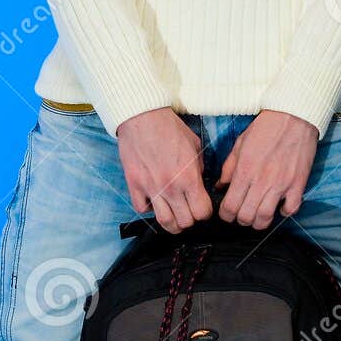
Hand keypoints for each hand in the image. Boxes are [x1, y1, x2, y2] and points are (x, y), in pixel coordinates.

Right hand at [116, 108, 213, 233]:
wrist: (142, 117)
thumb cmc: (169, 128)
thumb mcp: (195, 146)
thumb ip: (198, 168)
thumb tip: (199, 182)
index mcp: (189, 178)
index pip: (202, 212)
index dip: (205, 212)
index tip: (203, 208)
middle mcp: (171, 187)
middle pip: (185, 222)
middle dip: (190, 219)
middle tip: (188, 211)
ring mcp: (151, 188)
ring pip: (165, 222)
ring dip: (172, 223)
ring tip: (174, 216)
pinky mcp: (135, 185)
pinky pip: (142, 209)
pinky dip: (149, 209)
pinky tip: (154, 201)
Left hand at [214, 110, 318, 229]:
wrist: (292, 117)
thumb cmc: (266, 128)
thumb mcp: (239, 145)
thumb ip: (228, 168)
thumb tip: (220, 185)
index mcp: (245, 171)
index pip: (229, 206)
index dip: (225, 215)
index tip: (227, 214)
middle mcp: (261, 181)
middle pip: (246, 216)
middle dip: (240, 220)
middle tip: (241, 216)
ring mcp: (281, 184)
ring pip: (266, 218)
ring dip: (259, 222)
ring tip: (258, 217)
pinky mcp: (297, 184)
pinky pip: (291, 209)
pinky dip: (284, 213)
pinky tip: (280, 206)